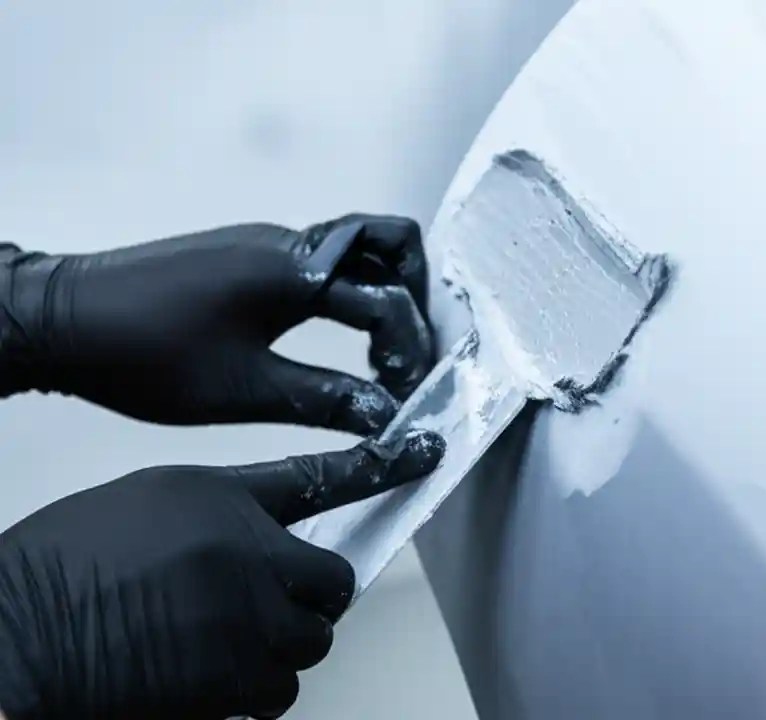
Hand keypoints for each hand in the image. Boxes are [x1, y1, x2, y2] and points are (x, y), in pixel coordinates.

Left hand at [0, 214, 432, 433]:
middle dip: (416, 299)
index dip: (411, 349)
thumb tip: (388, 417)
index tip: (412, 394)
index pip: (387, 300)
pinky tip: (339, 342)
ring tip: (382, 354)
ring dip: (383, 294)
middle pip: (389, 244)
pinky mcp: (248, 255)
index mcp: (295, 269)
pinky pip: (324, 261)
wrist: (60, 320)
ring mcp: (268, 243)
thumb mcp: (245, 391)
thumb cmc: (147, 356)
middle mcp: (289, 243)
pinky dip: (350, 294)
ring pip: (358, 249)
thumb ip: (326, 400)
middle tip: (411, 359)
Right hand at [0, 431, 443, 719]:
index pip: (324, 476)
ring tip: (217, 642)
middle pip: (332, 582)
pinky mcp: (231, 686)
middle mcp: (246, 559)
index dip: (384, 464)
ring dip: (279, 648)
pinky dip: (254, 690)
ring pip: (309, 644)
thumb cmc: (64, 567)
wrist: (16, 638)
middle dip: (310, 596)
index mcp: (222, 503)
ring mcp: (243, 625)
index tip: (427, 450)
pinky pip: (278, 693)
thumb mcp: (148, 504)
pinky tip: (207, 674)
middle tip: (268, 601)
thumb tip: (268, 541)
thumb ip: (224, 516)